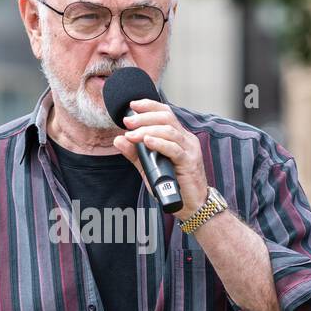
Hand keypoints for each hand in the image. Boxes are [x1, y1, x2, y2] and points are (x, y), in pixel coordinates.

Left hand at [111, 98, 208, 216]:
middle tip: (128, 121)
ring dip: (148, 130)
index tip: (132, 105)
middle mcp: (186, 140)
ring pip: (169, 131)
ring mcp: (189, 150)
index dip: (149, 106)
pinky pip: (173, 149)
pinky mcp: (189, 162)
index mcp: (179, 137)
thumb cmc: (174, 185)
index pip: (165, 113)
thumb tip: (119, 139)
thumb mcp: (149, 167)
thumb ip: (135, 153)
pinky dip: (159, 143)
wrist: (191, 205)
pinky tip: (147, 142)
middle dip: (144, 117)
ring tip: (132, 134)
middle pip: (166, 118)